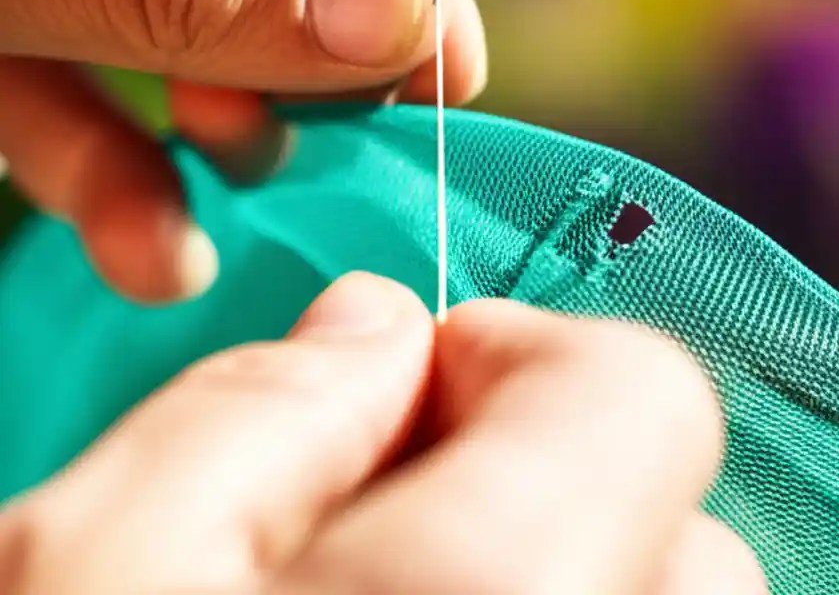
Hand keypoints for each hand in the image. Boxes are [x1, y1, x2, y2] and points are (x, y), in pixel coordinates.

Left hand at [0, 0, 486, 303]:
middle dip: (318, 79)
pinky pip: (93, 99)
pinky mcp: (11, 29)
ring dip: (228, 154)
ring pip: (200, 47)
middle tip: (299, 148)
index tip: (442, 93)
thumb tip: (403, 13)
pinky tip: (148, 256)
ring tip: (202, 228)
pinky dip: (125, 182)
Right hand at [0, 273, 764, 593]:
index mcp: (505, 594)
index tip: (410, 387)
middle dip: (559, 489)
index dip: (522, 358)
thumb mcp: (90, 564)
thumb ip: (259, 417)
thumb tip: (377, 331)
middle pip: (687, 528)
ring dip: (578, 570)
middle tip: (399, 522)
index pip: (641, 392)